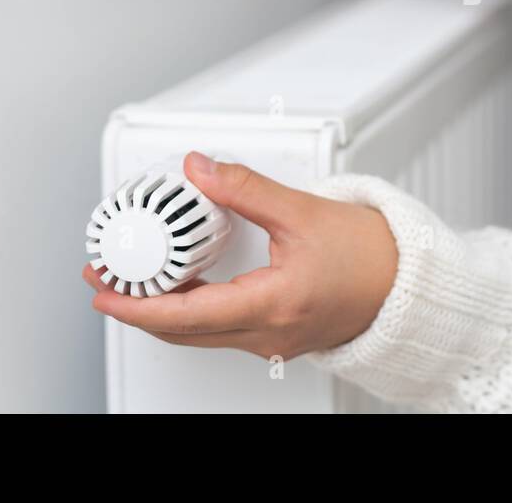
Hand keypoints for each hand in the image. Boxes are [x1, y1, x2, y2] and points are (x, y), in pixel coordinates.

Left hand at [82, 153, 398, 360]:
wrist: (408, 283)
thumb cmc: (372, 257)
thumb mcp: (303, 211)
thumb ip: (246, 189)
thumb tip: (200, 170)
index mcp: (272, 306)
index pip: (183, 316)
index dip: (134, 305)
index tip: (104, 290)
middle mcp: (267, 334)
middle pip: (181, 332)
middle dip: (136, 308)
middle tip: (105, 279)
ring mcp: (271, 340)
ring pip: (199, 334)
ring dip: (161, 310)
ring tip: (136, 279)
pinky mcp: (277, 336)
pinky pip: (220, 330)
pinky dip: (191, 311)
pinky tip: (182, 286)